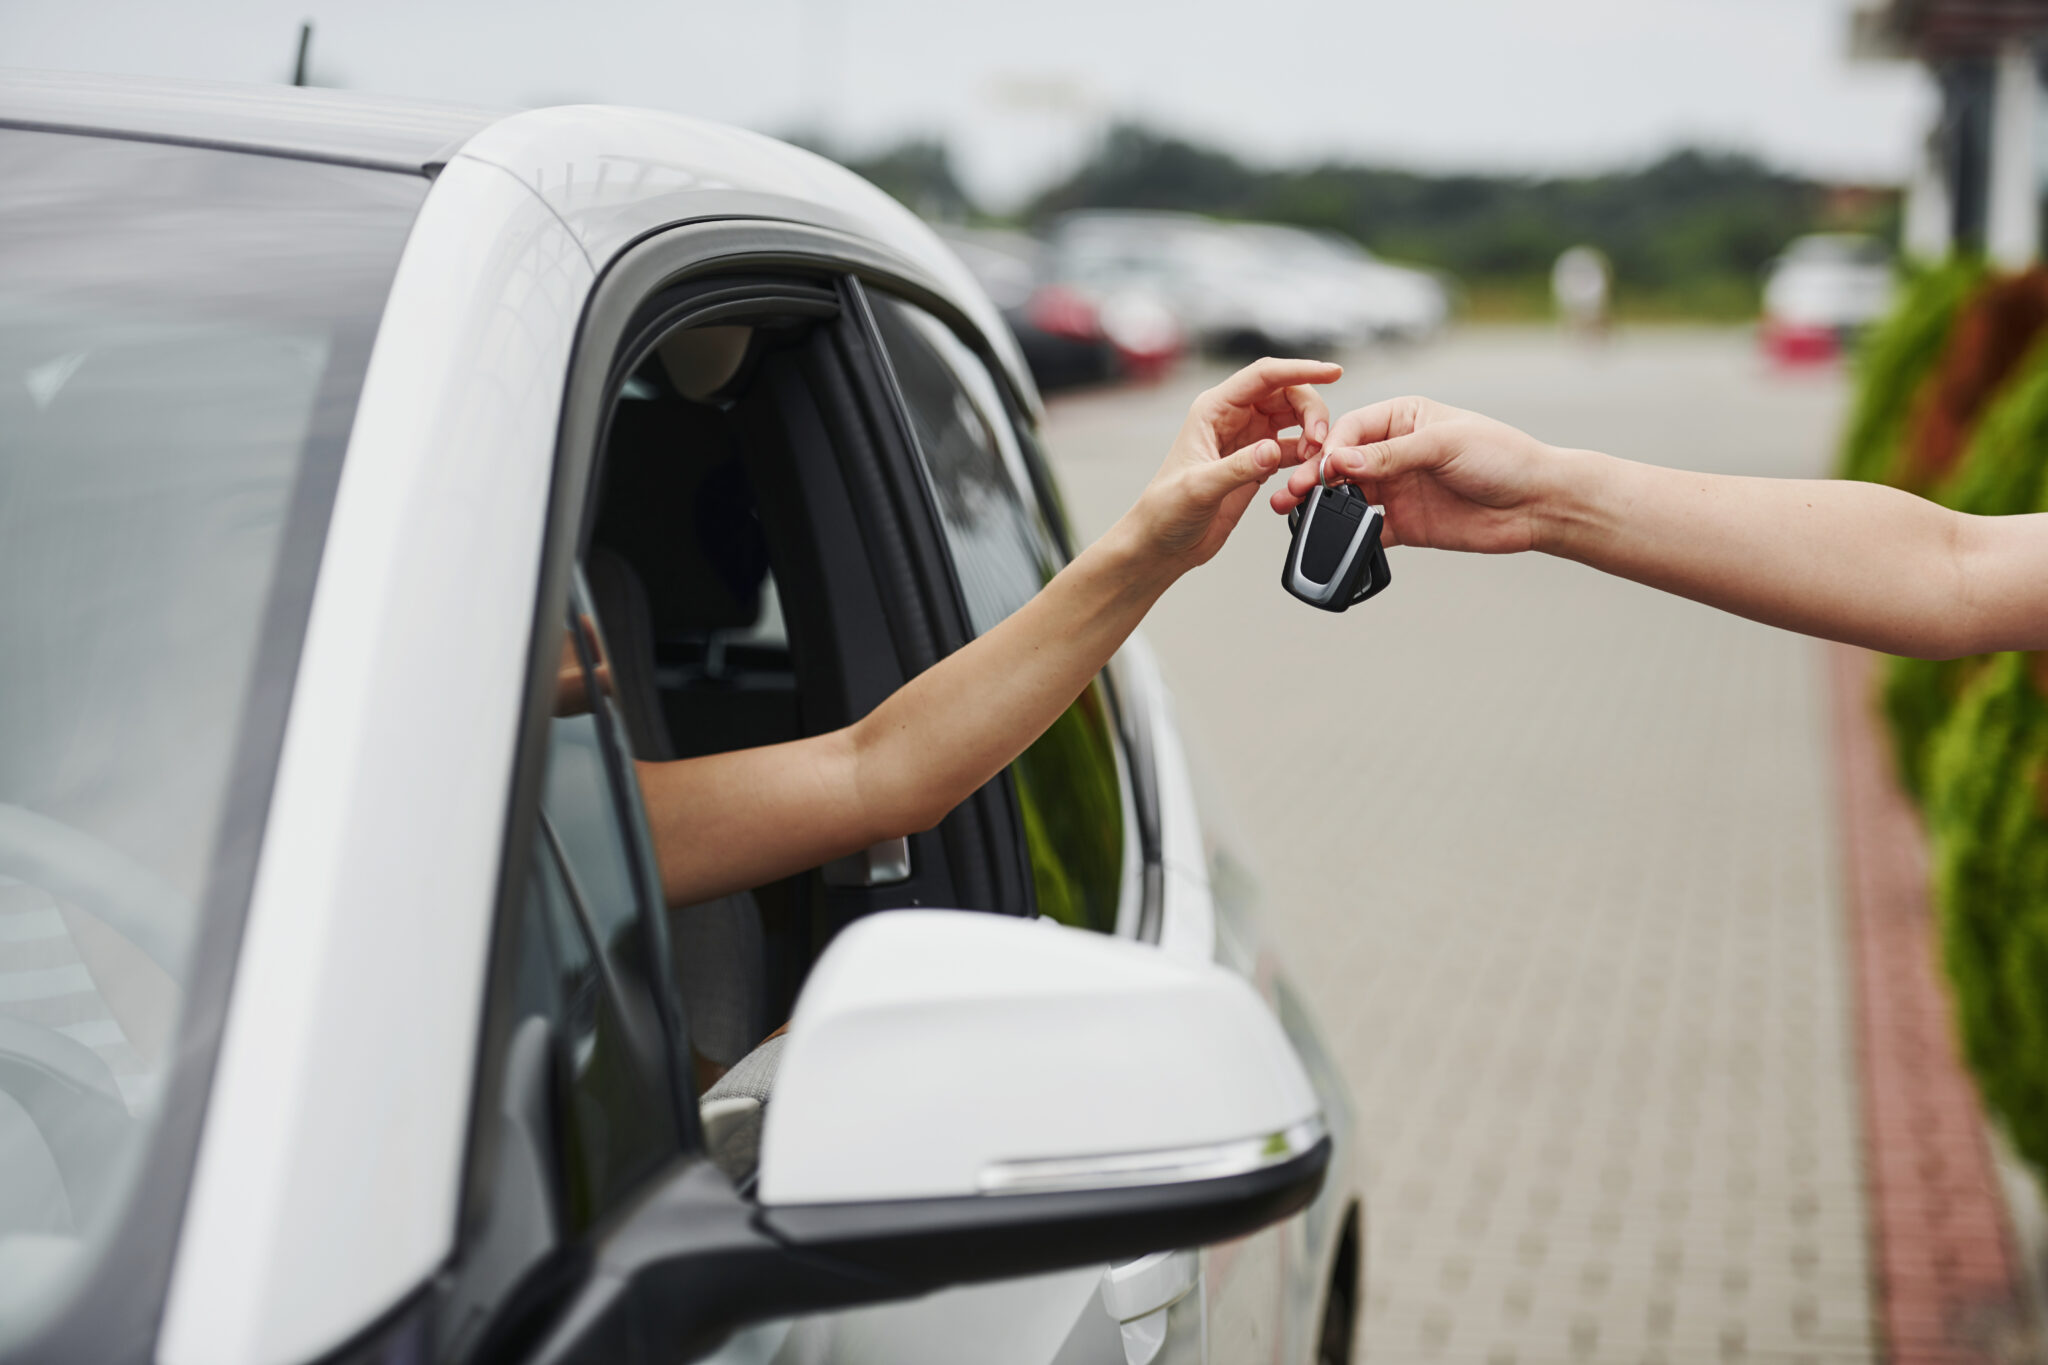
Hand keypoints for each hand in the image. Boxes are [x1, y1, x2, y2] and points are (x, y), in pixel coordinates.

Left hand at [1128, 357, 1340, 565]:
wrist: (1162, 543)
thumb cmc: (1165, 510)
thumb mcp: (1198, 488)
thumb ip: (1237, 468)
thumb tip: (1272, 450)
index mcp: (1214, 410)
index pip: (1264, 376)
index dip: (1300, 369)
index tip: (1331, 371)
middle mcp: (1232, 418)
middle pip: (1286, 394)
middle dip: (1310, 411)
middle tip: (1319, 440)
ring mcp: (1246, 440)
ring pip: (1293, 420)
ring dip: (1311, 435)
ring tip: (1314, 459)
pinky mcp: (1256, 463)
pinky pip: (1292, 448)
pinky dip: (1307, 457)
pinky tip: (1308, 471)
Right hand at [1270, 395, 1555, 552]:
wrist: (1538, 503)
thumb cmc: (1502, 457)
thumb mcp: (1445, 444)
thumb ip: (1390, 455)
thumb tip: (1342, 462)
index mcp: (1403, 418)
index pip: (1352, 428)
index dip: (1332, 447)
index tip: (1322, 466)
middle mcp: (1395, 452)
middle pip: (1342, 464)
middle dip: (1315, 477)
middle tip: (1292, 492)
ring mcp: (1398, 489)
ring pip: (1347, 497)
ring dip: (1321, 506)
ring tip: (1294, 514)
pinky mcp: (1405, 524)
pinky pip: (1366, 531)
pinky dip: (1347, 537)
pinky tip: (1330, 540)